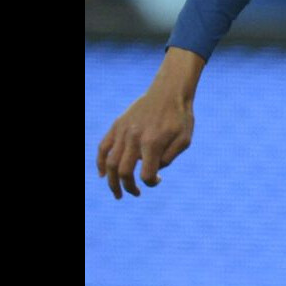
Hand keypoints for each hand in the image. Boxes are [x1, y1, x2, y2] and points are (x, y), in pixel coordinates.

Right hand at [96, 48, 204, 197]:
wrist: (169, 91)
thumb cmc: (181, 116)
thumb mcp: (184, 140)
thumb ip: (169, 159)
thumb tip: (153, 171)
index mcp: (153, 142)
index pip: (146, 174)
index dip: (151, 183)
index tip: (157, 180)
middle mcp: (134, 138)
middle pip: (123, 172)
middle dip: (128, 188)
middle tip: (135, 194)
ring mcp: (123, 131)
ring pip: (110, 163)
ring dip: (112, 181)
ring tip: (117, 192)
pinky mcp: (117, 125)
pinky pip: (103, 147)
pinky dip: (101, 162)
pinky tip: (103, 174)